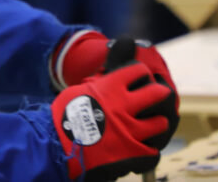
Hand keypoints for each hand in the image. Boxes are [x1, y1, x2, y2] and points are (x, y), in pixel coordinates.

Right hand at [51, 39, 175, 180]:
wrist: (56, 145)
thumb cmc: (64, 115)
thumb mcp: (83, 88)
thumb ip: (104, 78)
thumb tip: (115, 64)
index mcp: (110, 87)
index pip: (139, 71)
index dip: (142, 73)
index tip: (141, 78)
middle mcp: (124, 106)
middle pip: (157, 93)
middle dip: (160, 93)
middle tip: (159, 96)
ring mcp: (129, 130)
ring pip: (159, 123)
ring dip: (157, 123)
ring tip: (152, 124)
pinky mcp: (131, 153)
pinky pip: (153, 152)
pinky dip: (149, 150)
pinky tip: (144, 147)